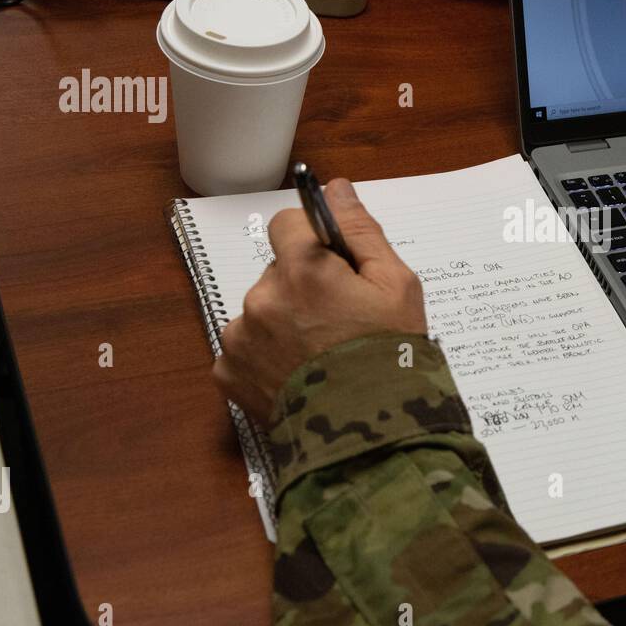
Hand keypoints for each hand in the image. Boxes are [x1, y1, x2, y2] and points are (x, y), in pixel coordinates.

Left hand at [213, 179, 427, 424]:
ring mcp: (240, 337)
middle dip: (303, 288)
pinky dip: (266, 358)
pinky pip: (244, 350)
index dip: (313, 243)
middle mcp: (261, 296)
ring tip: (320, 357)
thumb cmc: (391, 357)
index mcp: (301, 267)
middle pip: (276, 272)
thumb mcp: (397, 285)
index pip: (287, 224)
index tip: (336, 269)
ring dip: (283, 323)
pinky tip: (299, 375)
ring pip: (260, 312)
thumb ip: (361, 230)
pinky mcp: (228, 374)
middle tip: (339, 324)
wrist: (369, 437)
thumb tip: (336, 188)